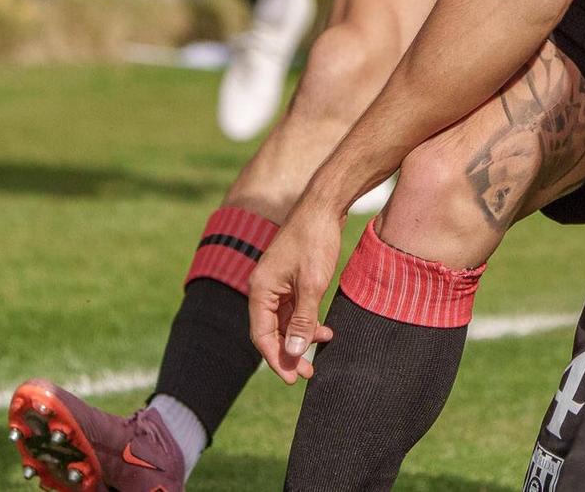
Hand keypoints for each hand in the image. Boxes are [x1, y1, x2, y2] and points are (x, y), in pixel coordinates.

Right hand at [247, 208, 344, 382]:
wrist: (325, 205)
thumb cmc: (316, 240)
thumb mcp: (313, 284)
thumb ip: (303, 320)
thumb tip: (294, 353)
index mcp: (260, 289)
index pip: (261, 335)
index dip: (276, 360)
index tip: (293, 379)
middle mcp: (263, 287)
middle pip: (271, 331)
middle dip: (289, 352)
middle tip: (308, 372)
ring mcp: (276, 282)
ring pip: (284, 320)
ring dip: (300, 336)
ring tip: (322, 347)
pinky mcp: (289, 277)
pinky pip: (293, 307)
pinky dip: (306, 320)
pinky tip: (323, 329)